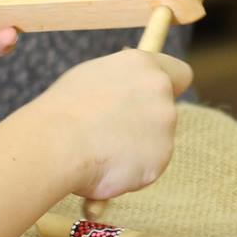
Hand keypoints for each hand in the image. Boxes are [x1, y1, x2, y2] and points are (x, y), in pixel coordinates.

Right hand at [27, 48, 193, 201]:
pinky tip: (106, 166)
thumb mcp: (93, 78)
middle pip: (166, 112)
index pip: (180, 74)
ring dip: (136, 149)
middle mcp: (160, 90)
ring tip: (101, 150)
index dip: (170, 89)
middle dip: (147, 124)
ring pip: (156, 142)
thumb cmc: (64, 110)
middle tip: (113, 134)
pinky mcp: (161, 157)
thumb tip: (128, 89)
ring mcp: (164, 124)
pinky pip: (148, 168)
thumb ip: (122, 82)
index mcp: (143, 65)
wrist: (56, 142)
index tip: (155, 102)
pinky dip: (131, 172)